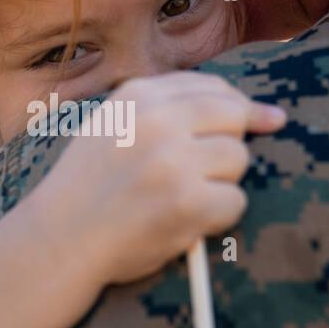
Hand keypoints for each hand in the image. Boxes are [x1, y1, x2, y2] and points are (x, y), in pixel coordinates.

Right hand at [20, 72, 285, 290]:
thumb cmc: (91, 186)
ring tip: (181, 197)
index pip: (214, 88)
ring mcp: (173, 162)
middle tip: (200, 172)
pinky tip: (184, 222)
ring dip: (220, 182)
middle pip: (235, 118)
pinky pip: (235, 201)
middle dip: (227, 145)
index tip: (257, 123)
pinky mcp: (187, 203)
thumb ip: (174, 108)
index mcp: (138, 95)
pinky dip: (217, 217)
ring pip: (238, 160)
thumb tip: (270, 114)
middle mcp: (158, 122)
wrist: (58, 240)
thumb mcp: (114, 124)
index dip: (237, 109)